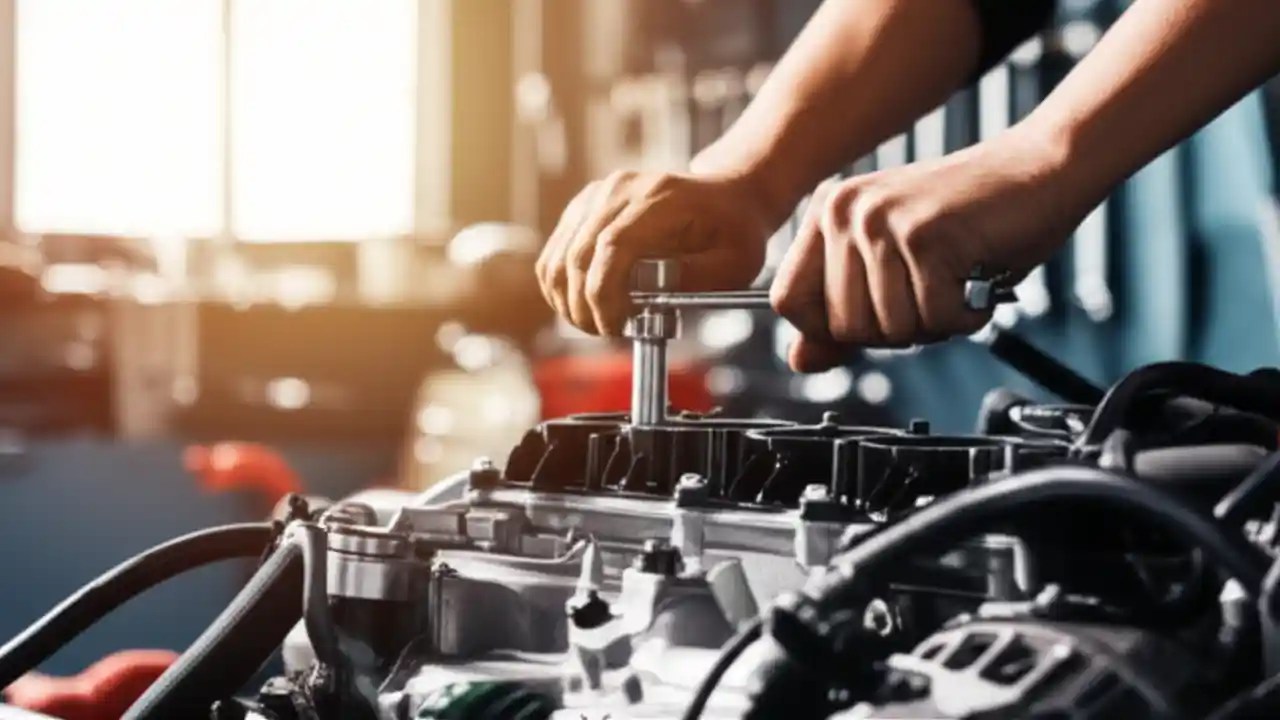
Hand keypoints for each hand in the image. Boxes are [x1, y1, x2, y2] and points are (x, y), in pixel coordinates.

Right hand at [535, 170, 777, 335]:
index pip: (613, 247)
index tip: (614, 327)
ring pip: (557, 255)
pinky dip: (560, 285)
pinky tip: (582, 305)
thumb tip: (650, 296)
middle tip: (605, 332)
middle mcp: (621, 189)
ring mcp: (598, 194)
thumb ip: (695, 278)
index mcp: (661, 199)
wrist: (727, 196)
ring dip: (566, 300)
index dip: (604, 294)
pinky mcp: (585, 205)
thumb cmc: (734, 232)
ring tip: (593, 323)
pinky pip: (555, 250)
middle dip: (584, 306)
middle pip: (578, 254)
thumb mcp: (735, 263)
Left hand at [770, 130, 1079, 371]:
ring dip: (934, 324)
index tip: (874, 317)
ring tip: (955, 283)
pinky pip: (934, 318)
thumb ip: (842, 310)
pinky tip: (977, 283)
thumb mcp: (895, 265)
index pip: (788, 301)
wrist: (1043, 168)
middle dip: (896, 331)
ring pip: (889, 329)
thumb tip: (799, 360)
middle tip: (932, 295)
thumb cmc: (974, 219)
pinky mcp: (925, 236)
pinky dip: (965, 317)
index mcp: (829, 212)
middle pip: (842, 326)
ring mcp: (882, 221)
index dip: (829, 329)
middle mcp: (846, 211)